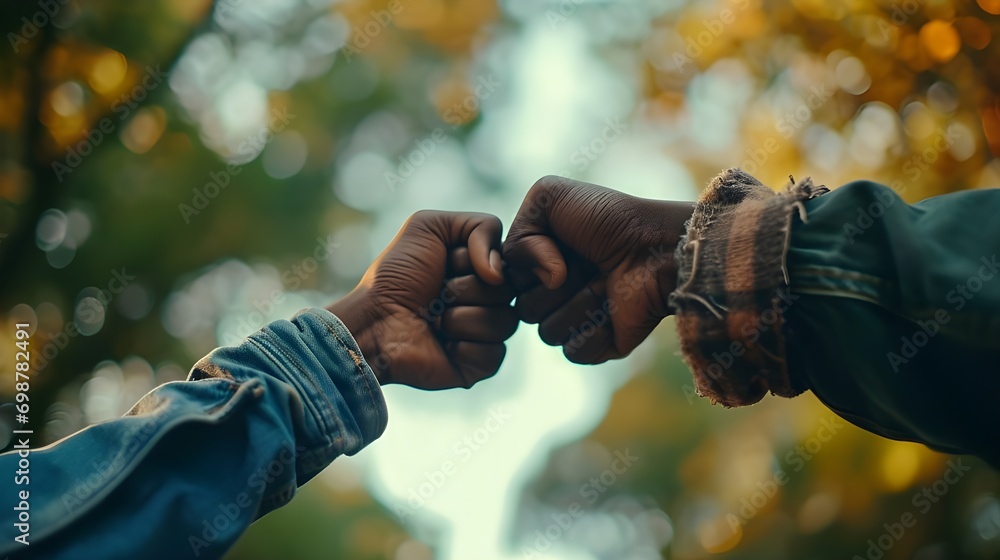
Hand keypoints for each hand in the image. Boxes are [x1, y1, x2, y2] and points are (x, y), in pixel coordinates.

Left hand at [327, 211, 517, 389]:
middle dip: (465, 288)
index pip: (508, 262)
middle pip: (509, 292)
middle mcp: (488, 302)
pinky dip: (465, 346)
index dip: (476, 261)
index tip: (447, 263)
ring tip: (436, 320)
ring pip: (505, 322)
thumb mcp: (429, 226)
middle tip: (437, 294)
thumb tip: (501, 272)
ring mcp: (485, 334)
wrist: (373, 320)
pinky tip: (443, 343)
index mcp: (482, 270)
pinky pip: (495, 353)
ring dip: (461, 318)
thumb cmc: (395, 275)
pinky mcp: (478, 365)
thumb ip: (478, 225)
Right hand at [503, 176, 693, 363]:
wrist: (658, 245)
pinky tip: (614, 308)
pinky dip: (593, 329)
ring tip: (605, 283)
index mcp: (539, 263)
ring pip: (547, 332)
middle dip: (556, 286)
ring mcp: (575, 320)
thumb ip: (516, 232)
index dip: (530, 265)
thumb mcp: (549, 197)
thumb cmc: (609, 218)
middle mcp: (554, 293)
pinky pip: (573, 351)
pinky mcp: (597, 345)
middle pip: (523, 310)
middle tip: (588, 265)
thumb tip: (541, 280)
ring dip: (579, 304)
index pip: (508, 281)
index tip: (560, 246)